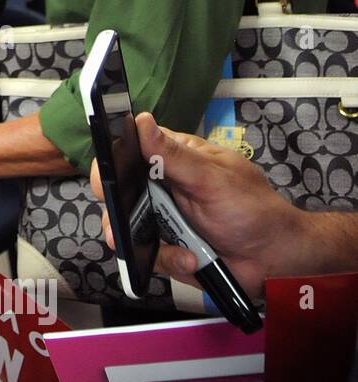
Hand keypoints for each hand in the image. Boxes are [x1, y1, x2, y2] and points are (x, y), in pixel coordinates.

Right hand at [89, 112, 298, 300]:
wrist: (274, 260)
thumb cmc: (253, 210)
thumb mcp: (213, 179)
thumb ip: (174, 156)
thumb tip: (143, 122)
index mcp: (174, 159)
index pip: (130, 150)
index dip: (111, 162)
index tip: (108, 179)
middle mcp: (162, 187)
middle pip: (119, 191)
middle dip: (117, 210)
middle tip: (119, 222)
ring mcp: (161, 217)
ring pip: (125, 226)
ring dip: (138, 239)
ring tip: (163, 247)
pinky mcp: (164, 246)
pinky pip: (146, 253)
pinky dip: (167, 258)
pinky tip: (191, 258)